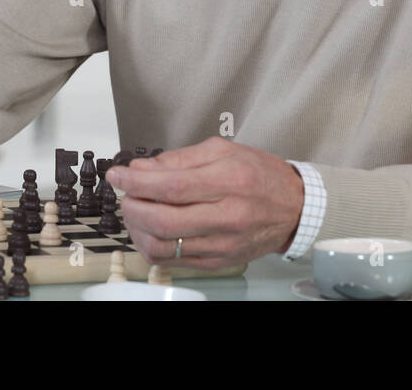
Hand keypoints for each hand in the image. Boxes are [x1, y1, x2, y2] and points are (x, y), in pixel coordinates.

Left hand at [105, 137, 304, 269]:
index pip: (172, 186)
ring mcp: (222, 244)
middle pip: (163, 220)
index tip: (117, 175)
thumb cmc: (259, 174)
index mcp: (229, 180)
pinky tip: (150, 230)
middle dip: (133, 207)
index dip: (137, 182)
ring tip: (136, 212)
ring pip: (164, 246)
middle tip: (126, 195)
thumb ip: (179, 159)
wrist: (294, 208)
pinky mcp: (218, 261)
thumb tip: (141, 168)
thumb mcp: (223, 151)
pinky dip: (152, 246)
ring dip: (138, 230)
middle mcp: (227, 215)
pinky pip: (173, 261)